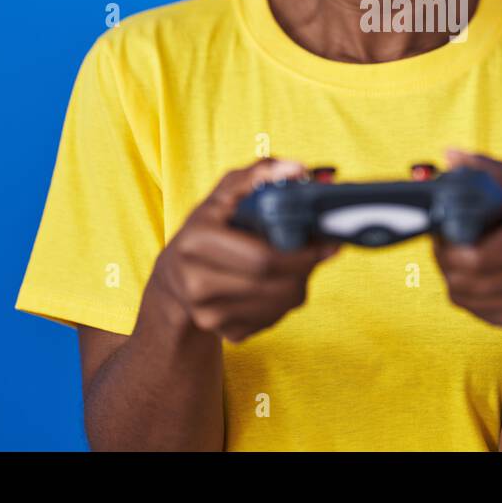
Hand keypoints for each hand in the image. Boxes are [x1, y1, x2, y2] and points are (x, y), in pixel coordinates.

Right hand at [144, 158, 340, 342]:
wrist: (176, 277)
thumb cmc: (209, 227)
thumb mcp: (225, 193)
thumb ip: (260, 174)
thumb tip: (298, 169)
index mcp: (195, 242)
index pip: (263, 257)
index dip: (301, 251)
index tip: (326, 240)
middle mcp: (196, 283)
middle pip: (274, 283)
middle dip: (305, 267)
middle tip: (320, 251)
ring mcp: (209, 314)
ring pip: (279, 305)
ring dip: (299, 284)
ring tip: (297, 265)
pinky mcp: (224, 333)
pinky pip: (272, 320)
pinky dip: (284, 302)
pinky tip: (277, 284)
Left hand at [432, 149, 501, 332]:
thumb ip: (492, 170)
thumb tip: (451, 155)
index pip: (480, 255)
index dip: (449, 247)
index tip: (442, 232)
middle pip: (470, 280)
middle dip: (446, 263)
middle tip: (442, 246)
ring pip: (469, 298)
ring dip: (452, 279)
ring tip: (455, 259)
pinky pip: (480, 313)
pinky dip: (468, 295)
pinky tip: (473, 278)